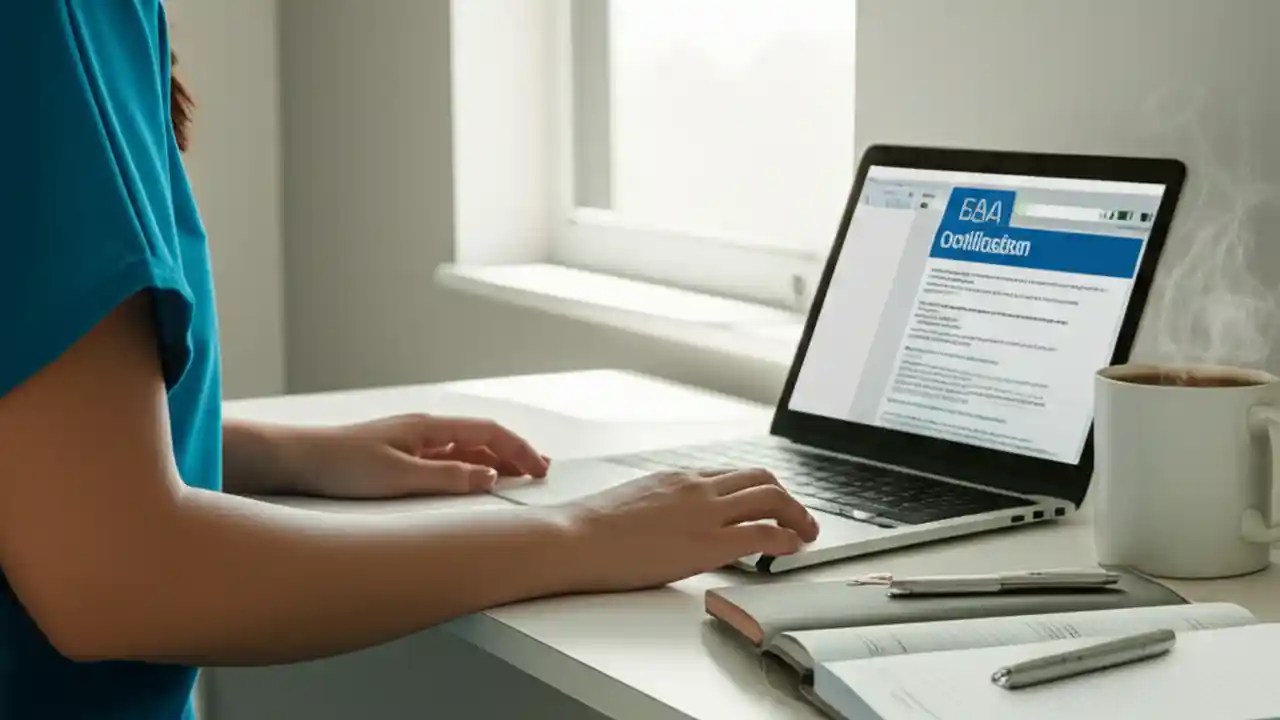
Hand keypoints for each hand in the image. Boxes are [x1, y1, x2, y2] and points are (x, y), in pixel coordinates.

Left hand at [281, 414, 550, 497]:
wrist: (295, 459)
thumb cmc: (342, 465)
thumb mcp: (398, 476)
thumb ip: (446, 477)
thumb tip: (490, 476)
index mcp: (429, 428)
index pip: (488, 432)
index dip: (519, 449)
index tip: (541, 469)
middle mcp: (425, 430)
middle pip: (482, 437)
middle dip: (514, 452)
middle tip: (541, 470)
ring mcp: (413, 442)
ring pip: (466, 447)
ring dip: (494, 459)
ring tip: (517, 475)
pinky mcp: (399, 456)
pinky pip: (448, 457)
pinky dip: (471, 466)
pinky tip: (473, 478)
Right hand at [561, 468, 819, 591]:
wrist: (575, 538)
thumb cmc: (591, 528)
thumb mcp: (633, 503)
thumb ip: (662, 506)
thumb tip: (671, 524)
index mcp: (678, 478)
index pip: (732, 476)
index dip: (758, 491)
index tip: (769, 505)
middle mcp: (697, 487)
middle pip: (760, 479)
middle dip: (787, 497)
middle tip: (800, 518)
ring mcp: (704, 511)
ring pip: (770, 498)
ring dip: (797, 515)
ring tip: (807, 533)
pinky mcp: (708, 543)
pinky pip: (762, 533)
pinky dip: (787, 538)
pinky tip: (794, 548)